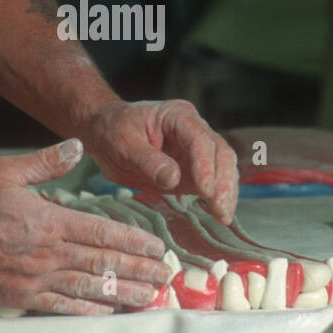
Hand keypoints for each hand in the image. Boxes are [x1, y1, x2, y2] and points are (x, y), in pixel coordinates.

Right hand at [0, 139, 172, 314]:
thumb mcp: (8, 171)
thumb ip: (47, 162)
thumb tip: (77, 145)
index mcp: (50, 221)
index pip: (103, 233)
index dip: (134, 243)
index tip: (157, 248)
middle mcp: (48, 253)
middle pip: (104, 264)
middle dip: (139, 271)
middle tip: (166, 278)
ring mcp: (36, 278)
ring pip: (89, 288)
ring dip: (123, 293)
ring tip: (149, 298)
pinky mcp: (21, 296)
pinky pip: (61, 307)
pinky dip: (87, 310)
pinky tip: (107, 313)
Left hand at [80, 99, 238, 223]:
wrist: (106, 132)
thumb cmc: (113, 130)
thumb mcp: (123, 143)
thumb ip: (148, 160)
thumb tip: (173, 178)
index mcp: (177, 116)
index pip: (199, 140)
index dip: (205, 166)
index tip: (205, 191)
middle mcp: (193, 129)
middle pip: (220, 153)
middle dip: (223, 182)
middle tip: (221, 210)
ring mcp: (196, 150)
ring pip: (223, 167)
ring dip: (226, 192)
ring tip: (223, 216)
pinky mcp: (193, 169)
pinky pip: (213, 181)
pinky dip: (218, 197)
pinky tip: (220, 214)